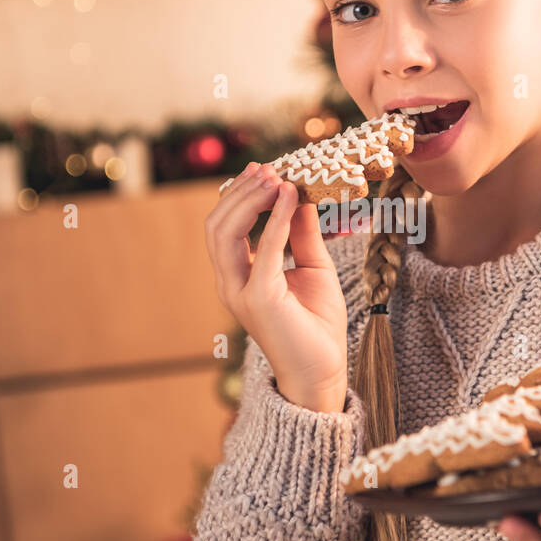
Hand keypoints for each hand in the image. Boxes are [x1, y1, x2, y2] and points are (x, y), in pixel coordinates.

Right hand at [205, 162, 348, 412]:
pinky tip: (290, 198)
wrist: (322, 371)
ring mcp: (239, 291)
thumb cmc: (317, 326)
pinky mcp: (258, 298)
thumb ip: (302, 234)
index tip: (265, 170)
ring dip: (249, 199)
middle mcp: (231, 283)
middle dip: (240, 192)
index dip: (241, 195)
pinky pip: (263, 248)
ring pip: (224, 232)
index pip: (225, 226)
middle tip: (268, 169)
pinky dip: (275, 218)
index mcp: (238, 276)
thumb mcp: (312, 267)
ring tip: (275, 177)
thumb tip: (300, 197)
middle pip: (217, 224)